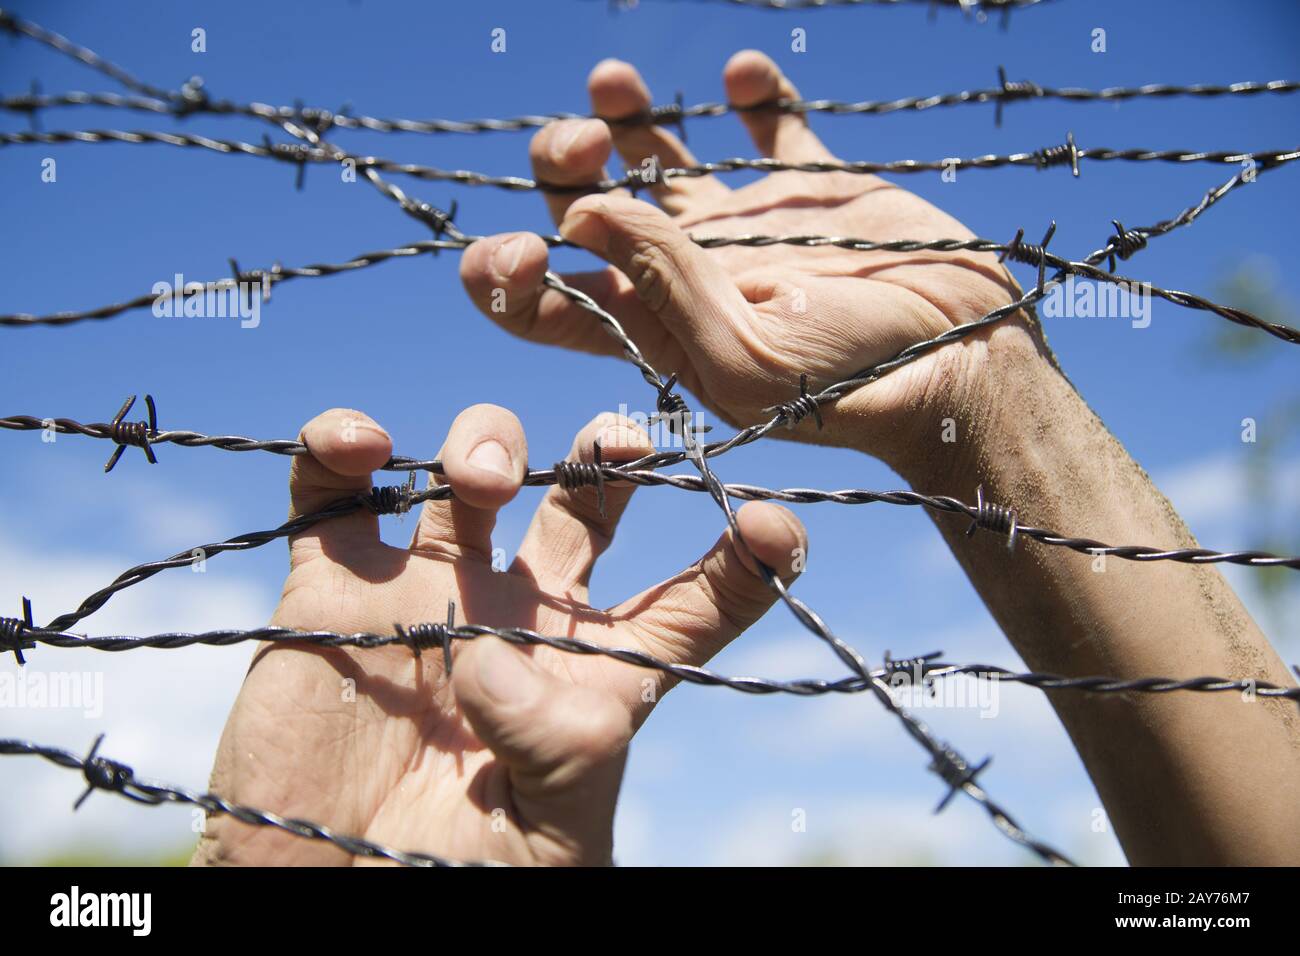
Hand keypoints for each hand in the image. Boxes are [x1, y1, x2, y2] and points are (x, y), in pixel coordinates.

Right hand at [195, 404, 804, 865]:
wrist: (325, 902)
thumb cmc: (452, 884)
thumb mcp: (551, 836)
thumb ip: (556, 746)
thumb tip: (490, 655)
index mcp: (592, 675)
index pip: (691, 606)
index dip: (745, 562)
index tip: (777, 525)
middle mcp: (518, 617)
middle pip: (584, 506)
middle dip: (608, 454)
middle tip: (618, 441)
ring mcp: (427, 592)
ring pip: (470, 473)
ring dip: (485, 444)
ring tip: (482, 482)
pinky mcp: (332, 589)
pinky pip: (333, 493)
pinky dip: (342, 449)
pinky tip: (363, 447)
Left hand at [460, 51, 1044, 469]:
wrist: (965, 368)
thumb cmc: (853, 388)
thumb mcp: (744, 360)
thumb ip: (664, 285)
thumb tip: (585, 208)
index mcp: (653, 332)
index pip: (543, 302)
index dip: (504, 271)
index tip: (523, 243)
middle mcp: (685, 276)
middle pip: (587, 209)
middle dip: (561, 165)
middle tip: (585, 145)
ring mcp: (746, 227)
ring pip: (658, 160)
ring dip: (621, 116)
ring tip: (608, 81)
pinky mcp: (812, 190)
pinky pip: (770, 127)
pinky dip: (753, 93)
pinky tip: (742, 76)